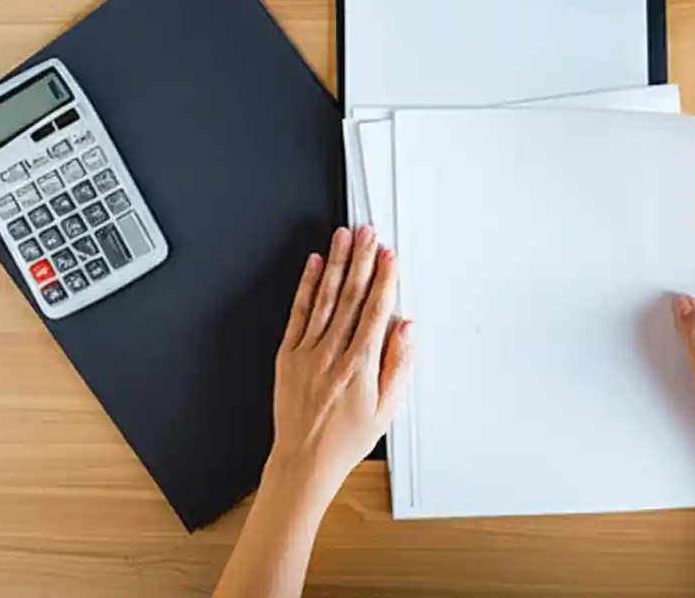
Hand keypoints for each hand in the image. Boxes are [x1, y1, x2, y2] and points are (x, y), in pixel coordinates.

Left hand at [268, 226, 411, 490]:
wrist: (304, 460)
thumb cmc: (347, 439)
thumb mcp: (387, 409)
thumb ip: (398, 365)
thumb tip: (406, 329)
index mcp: (359, 366)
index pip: (375, 311)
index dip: (384, 279)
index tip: (389, 256)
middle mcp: (332, 354)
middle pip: (351, 296)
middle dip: (362, 260)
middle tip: (368, 232)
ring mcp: (307, 352)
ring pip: (325, 298)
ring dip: (337, 264)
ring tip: (343, 237)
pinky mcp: (288, 355)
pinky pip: (298, 313)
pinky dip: (307, 287)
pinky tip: (315, 265)